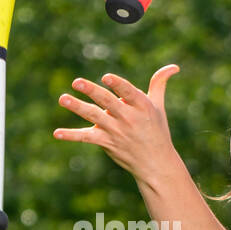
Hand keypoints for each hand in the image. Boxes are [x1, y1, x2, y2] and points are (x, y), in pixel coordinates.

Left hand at [53, 66, 180, 182]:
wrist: (155, 163)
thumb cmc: (157, 131)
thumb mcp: (159, 106)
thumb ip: (159, 84)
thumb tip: (173, 67)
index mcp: (142, 106)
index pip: (128, 92)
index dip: (117, 84)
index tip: (106, 77)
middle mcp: (128, 118)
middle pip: (108, 102)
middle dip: (92, 91)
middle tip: (76, 81)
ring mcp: (116, 131)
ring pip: (94, 117)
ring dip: (77, 107)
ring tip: (62, 98)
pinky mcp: (107, 143)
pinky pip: (86, 138)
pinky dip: (71, 136)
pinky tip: (57, 133)